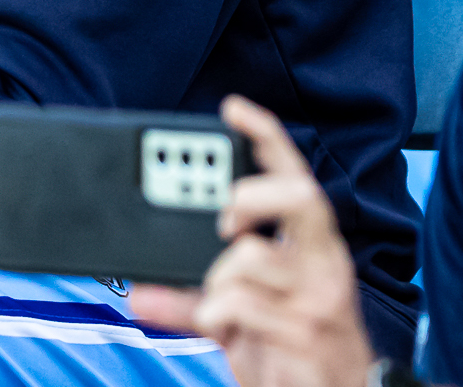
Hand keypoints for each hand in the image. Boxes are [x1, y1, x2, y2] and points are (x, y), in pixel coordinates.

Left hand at [131, 97, 377, 386]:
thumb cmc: (290, 354)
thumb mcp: (241, 317)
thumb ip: (191, 298)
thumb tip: (139, 292)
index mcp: (313, 249)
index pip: (298, 178)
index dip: (268, 138)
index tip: (234, 109)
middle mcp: (324, 265)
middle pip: (301, 197)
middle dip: (251, 195)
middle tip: (223, 219)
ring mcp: (319, 298)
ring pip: (252, 254)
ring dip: (216, 277)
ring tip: (216, 299)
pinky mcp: (305, 332)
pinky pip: (240, 302)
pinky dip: (214, 312)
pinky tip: (220, 325)